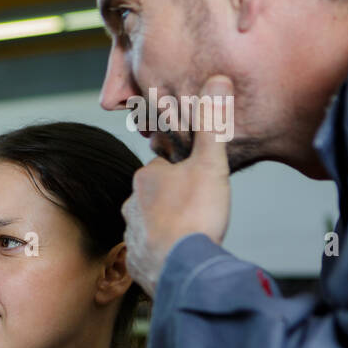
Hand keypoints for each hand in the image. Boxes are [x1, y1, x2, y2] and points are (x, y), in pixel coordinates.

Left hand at [121, 74, 232, 297]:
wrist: (181, 267)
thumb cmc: (196, 214)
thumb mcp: (210, 162)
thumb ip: (212, 123)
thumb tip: (216, 79)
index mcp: (146, 178)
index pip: (164, 167)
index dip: (183, 170)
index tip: (199, 179)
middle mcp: (132, 204)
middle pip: (156, 196)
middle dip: (175, 198)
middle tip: (200, 207)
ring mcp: (132, 234)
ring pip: (151, 223)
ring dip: (168, 225)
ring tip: (191, 231)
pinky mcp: (137, 261)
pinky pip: (150, 251)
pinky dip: (163, 251)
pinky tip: (179, 254)